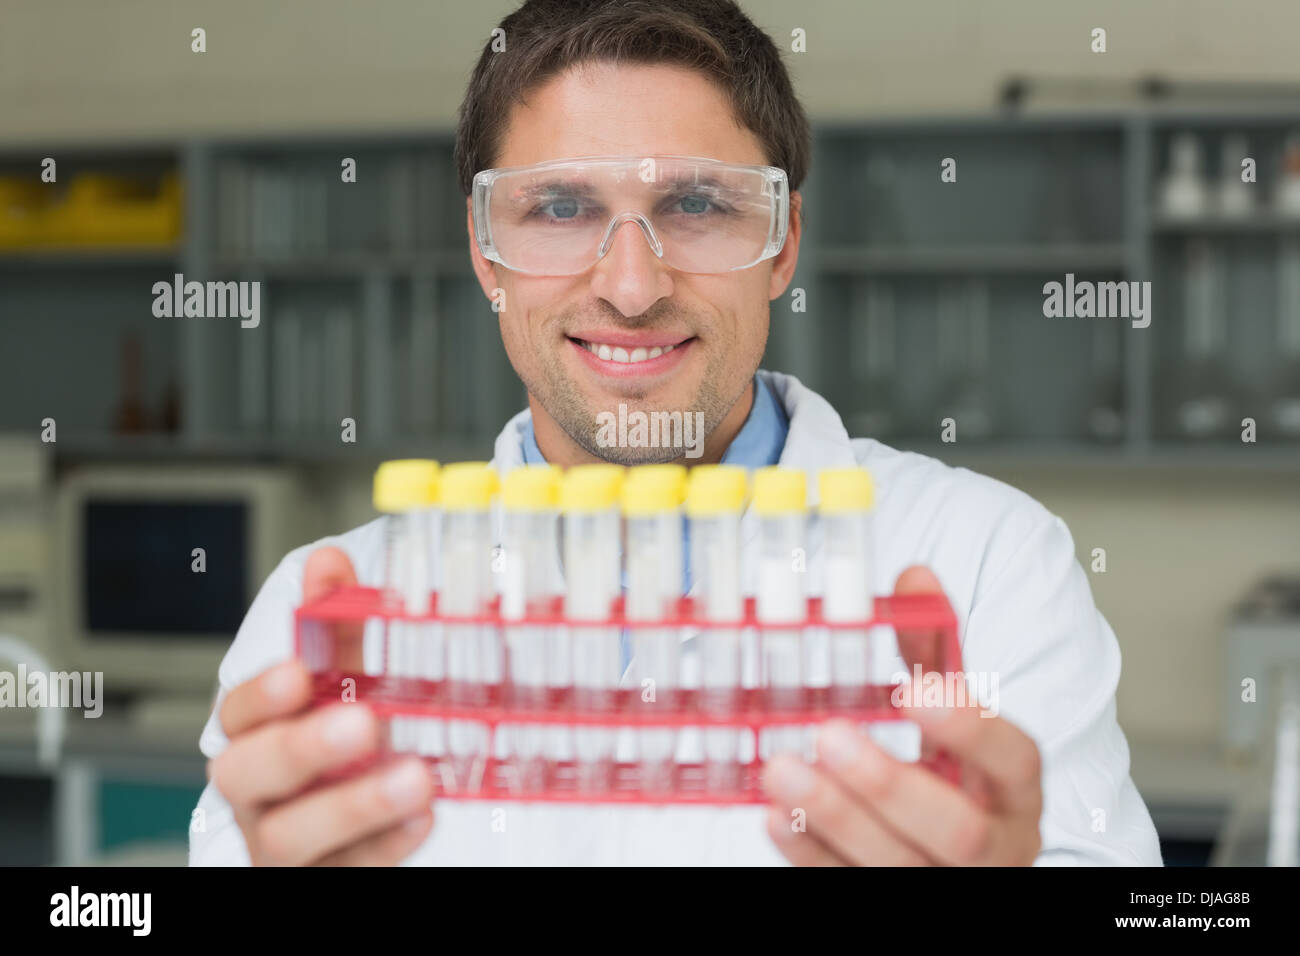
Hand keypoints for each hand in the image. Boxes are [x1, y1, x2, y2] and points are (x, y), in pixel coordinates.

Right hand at [209, 547, 435, 864]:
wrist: (345, 831)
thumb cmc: (334, 746)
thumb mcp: (337, 683)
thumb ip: (332, 627)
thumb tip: (330, 561)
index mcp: (253, 737)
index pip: (234, 715)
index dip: (261, 696)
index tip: (297, 671)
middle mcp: (256, 794)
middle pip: (247, 776)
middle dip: (301, 748)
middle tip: (363, 722)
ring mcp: (285, 845)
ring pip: (290, 836)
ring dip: (354, 804)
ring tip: (414, 776)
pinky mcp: (326, 877)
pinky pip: (348, 870)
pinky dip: (386, 844)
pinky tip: (424, 816)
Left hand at [761, 565, 1042, 865]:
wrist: (954, 867)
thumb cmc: (954, 783)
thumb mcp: (951, 721)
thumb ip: (933, 654)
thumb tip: (914, 579)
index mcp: (1014, 792)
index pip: (1015, 762)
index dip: (971, 728)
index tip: (916, 687)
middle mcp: (994, 849)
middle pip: (958, 830)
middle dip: (890, 783)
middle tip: (831, 733)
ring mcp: (944, 886)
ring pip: (898, 866)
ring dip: (836, 817)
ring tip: (782, 767)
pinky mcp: (894, 907)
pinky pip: (849, 887)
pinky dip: (809, 853)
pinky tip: (773, 814)